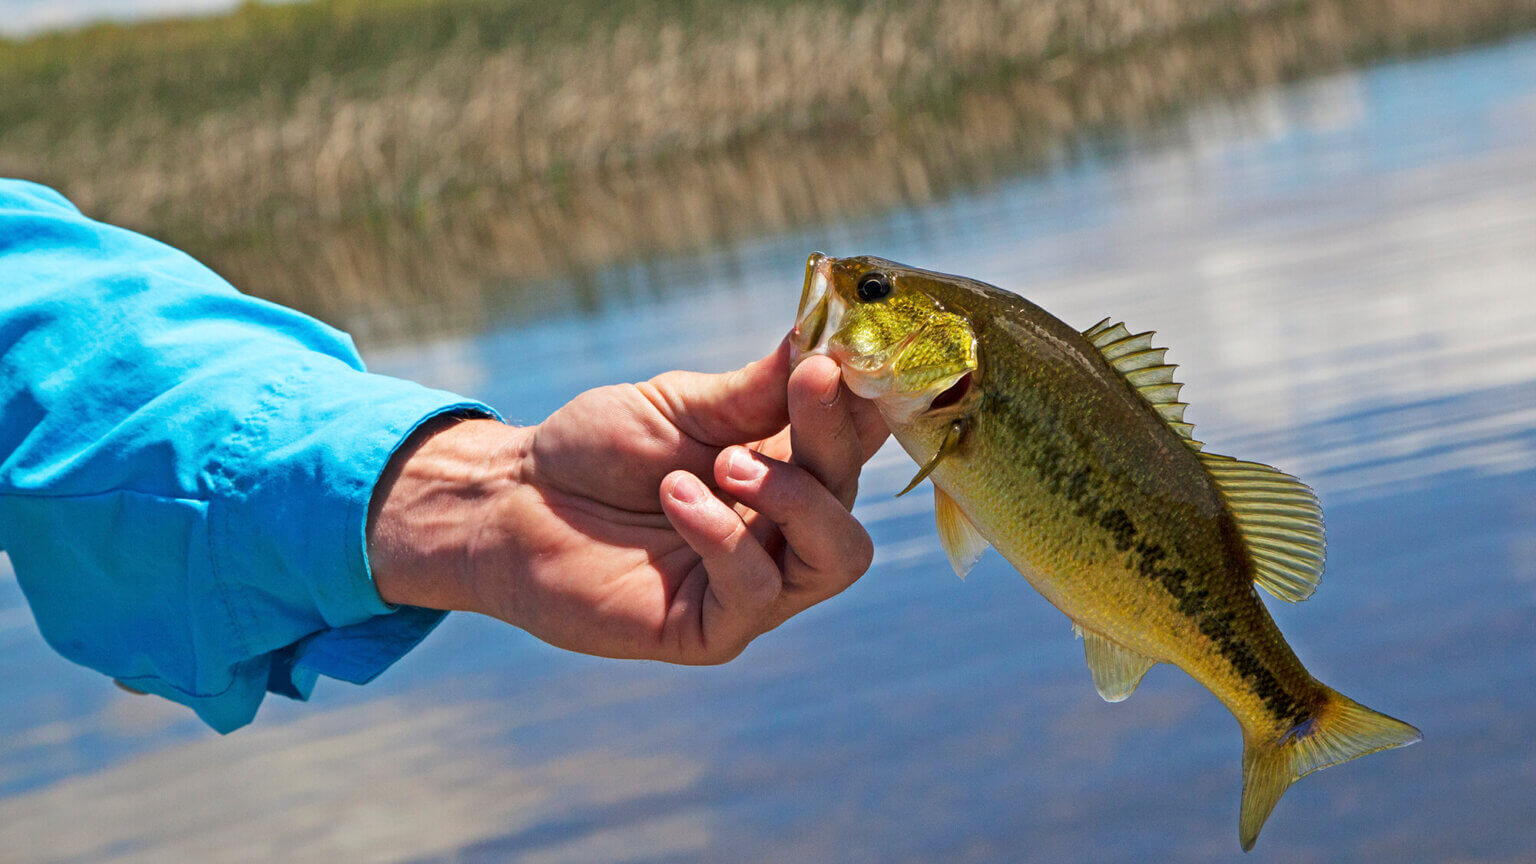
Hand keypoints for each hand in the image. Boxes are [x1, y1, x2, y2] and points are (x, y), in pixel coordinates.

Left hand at [367, 339, 888, 662]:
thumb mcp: (681, 405)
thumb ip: (756, 389)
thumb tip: (824, 336)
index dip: (877, 398)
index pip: (863, 437)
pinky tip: (677, 496)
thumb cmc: (596, 450)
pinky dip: (723, 535)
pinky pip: (756, 590)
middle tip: (807, 383)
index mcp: (788, 467)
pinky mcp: (713, 629)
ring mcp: (757, 584)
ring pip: (837, 555)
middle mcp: (786, 529)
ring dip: (795, 498)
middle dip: (835, 436)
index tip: (859, 347)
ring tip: (726, 463)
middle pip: (855, 494)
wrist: (511, 500)